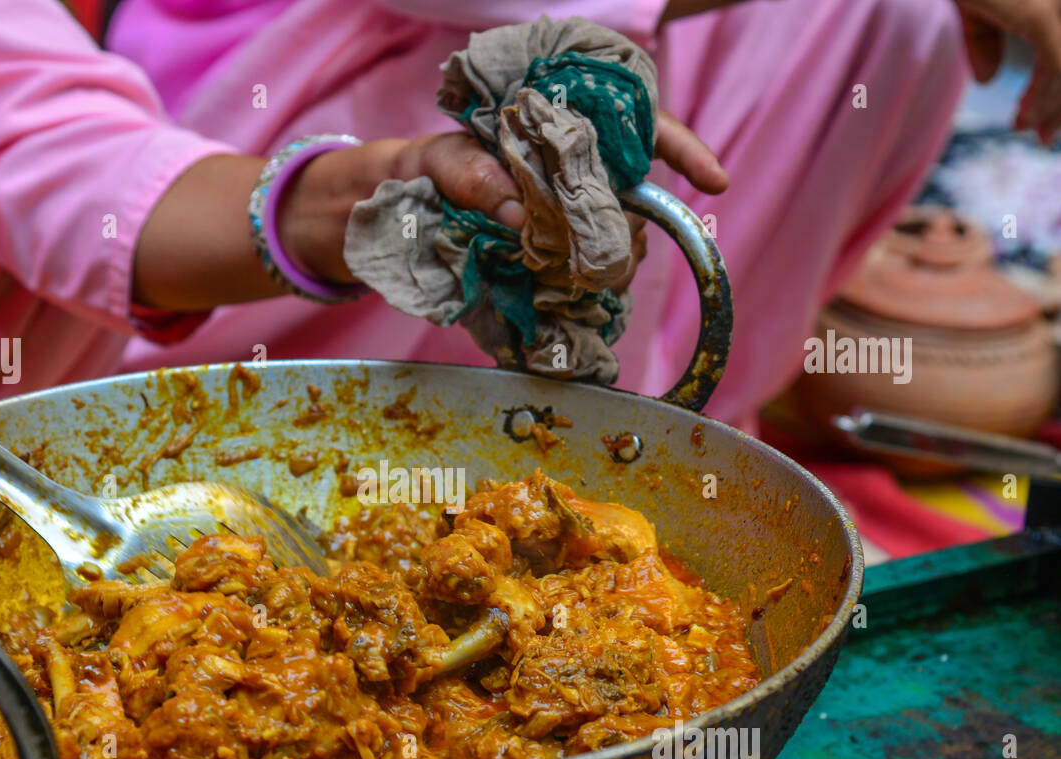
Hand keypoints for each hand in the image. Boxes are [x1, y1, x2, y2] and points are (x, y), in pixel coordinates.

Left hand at [284, 114, 726, 288]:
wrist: (364, 226)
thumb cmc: (401, 174)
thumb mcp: (428, 163)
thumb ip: (471, 176)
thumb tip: (521, 211)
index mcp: (546, 135)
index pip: (632, 127)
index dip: (679, 149)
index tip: (714, 180)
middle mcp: (560, 180)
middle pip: (627, 199)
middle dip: (626, 227)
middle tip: (602, 254)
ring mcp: (550, 227)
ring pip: (604, 247)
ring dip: (596, 269)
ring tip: (563, 280)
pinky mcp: (533, 269)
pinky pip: (568, 286)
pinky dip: (569, 301)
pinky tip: (558, 311)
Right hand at [956, 0, 1060, 140]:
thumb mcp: (971, 7)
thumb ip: (984, 39)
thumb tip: (987, 78)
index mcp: (1050, 0)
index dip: (1059, 86)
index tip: (1039, 118)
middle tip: (1045, 136)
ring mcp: (1059, 3)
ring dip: (1055, 105)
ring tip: (1036, 133)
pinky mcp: (1045, 13)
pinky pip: (1057, 66)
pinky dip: (1043, 98)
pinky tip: (1025, 120)